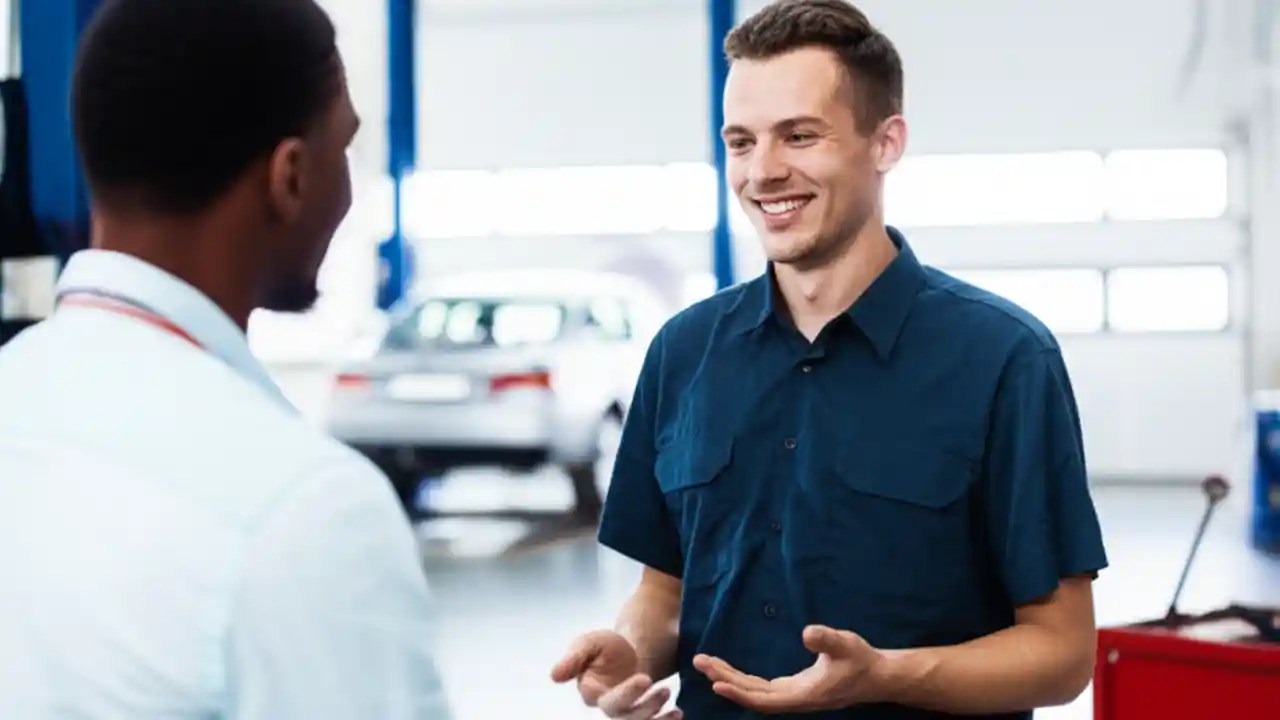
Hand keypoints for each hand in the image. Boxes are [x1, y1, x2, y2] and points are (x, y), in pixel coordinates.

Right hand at [551, 630, 683, 718]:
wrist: (628, 648)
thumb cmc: (605, 646)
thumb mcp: (589, 643)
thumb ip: (574, 659)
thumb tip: (554, 676)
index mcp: (593, 693)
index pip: (609, 700)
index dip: (628, 692)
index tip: (646, 677)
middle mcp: (608, 707)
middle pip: (626, 717)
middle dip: (646, 708)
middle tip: (665, 690)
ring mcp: (625, 713)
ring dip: (657, 719)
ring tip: (676, 709)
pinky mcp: (642, 714)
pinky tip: (678, 714)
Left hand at [693, 625, 891, 712]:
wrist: (877, 676)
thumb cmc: (861, 660)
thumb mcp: (846, 644)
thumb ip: (827, 639)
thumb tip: (806, 632)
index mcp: (803, 695)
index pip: (763, 699)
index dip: (739, 692)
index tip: (715, 682)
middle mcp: (794, 700)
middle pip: (752, 695)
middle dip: (724, 678)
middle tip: (699, 661)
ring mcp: (793, 696)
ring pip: (754, 692)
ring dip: (730, 678)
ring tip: (707, 662)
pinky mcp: (794, 690)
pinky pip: (761, 689)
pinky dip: (743, 681)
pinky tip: (730, 672)